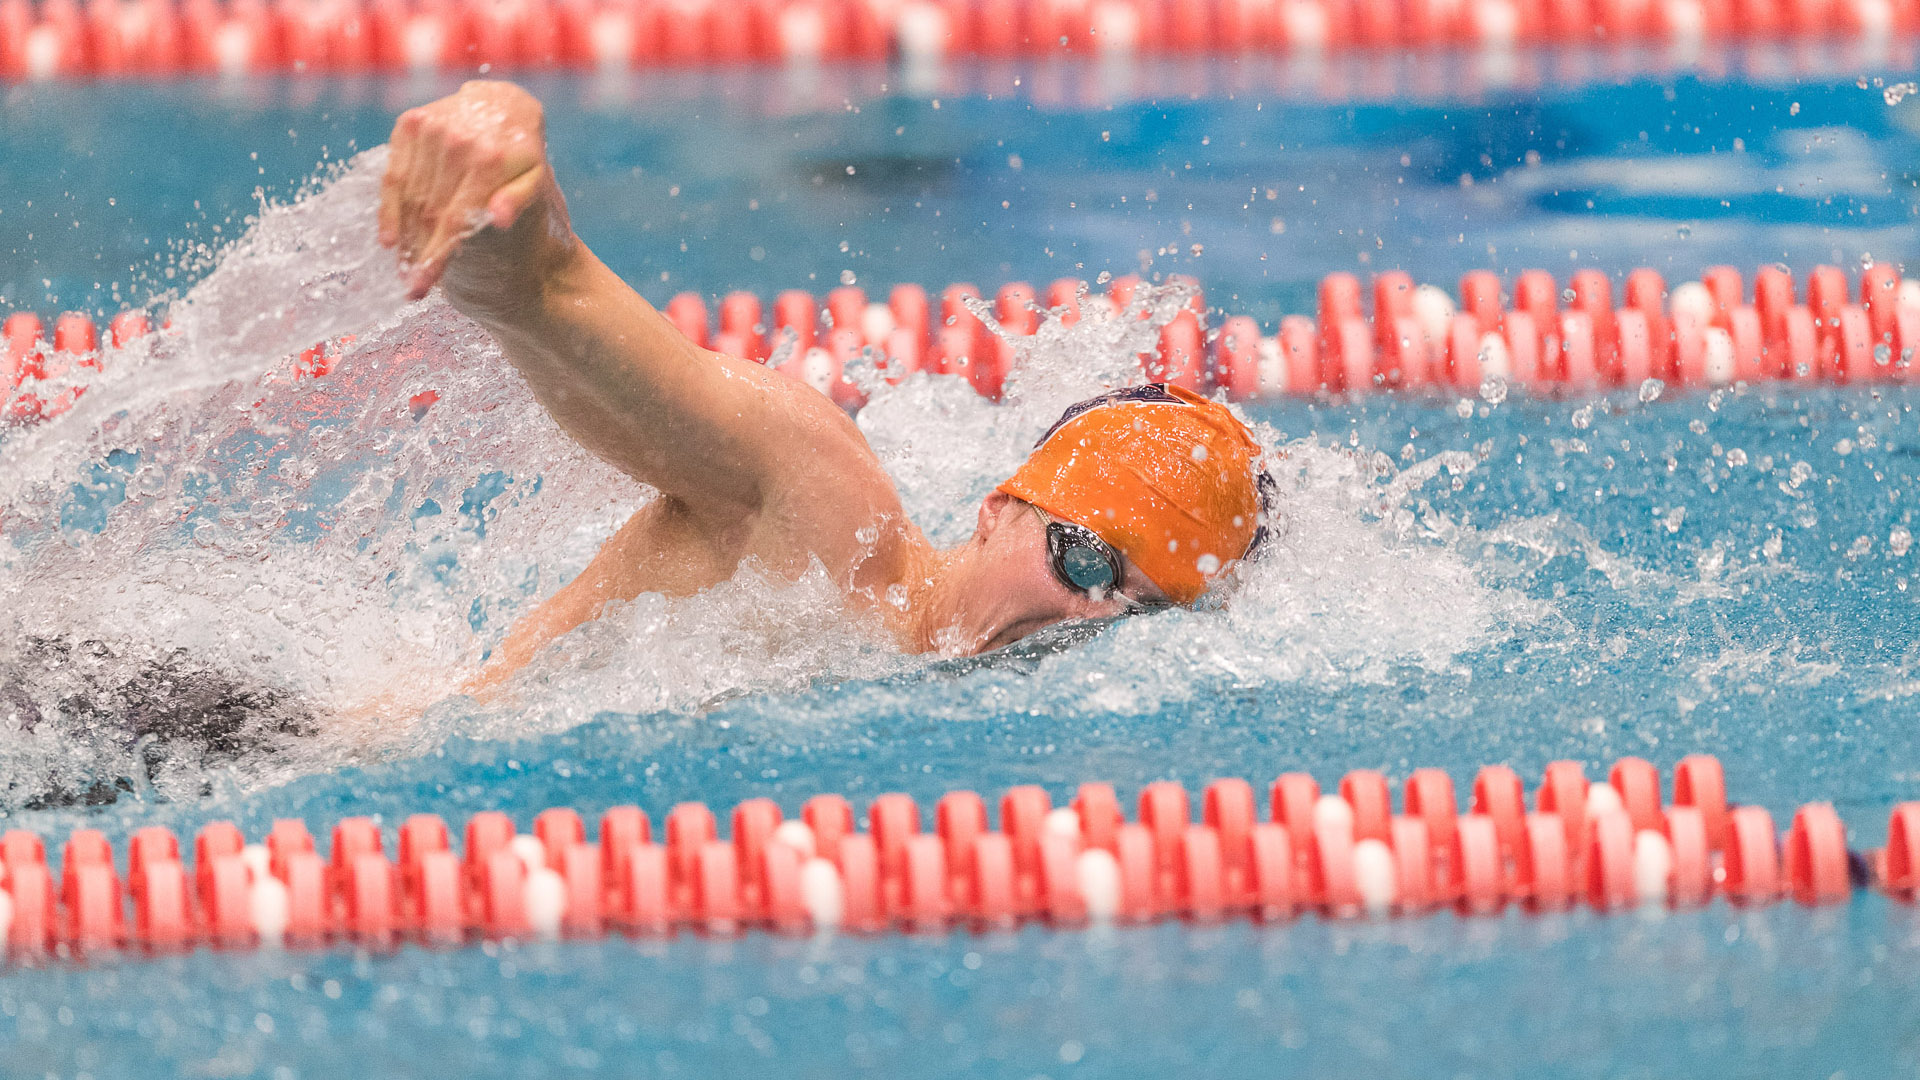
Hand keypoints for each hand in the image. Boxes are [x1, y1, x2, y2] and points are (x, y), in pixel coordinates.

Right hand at [378, 80, 567, 304]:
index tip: (420, 288)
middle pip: (428, 212)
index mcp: (488, 161)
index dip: (435, 256)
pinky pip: (393, 175)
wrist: (503, 103)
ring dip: (404, 236)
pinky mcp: (409, 124)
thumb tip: (498, 220)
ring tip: (404, 267)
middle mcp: (456, 142)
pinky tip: (389, 239)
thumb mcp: (534, 177)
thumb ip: (519, 200)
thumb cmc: (521, 152)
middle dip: (418, 252)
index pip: (454, 219)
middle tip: (412, 284)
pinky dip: (389, 209)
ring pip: (409, 197)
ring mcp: (430, 130)